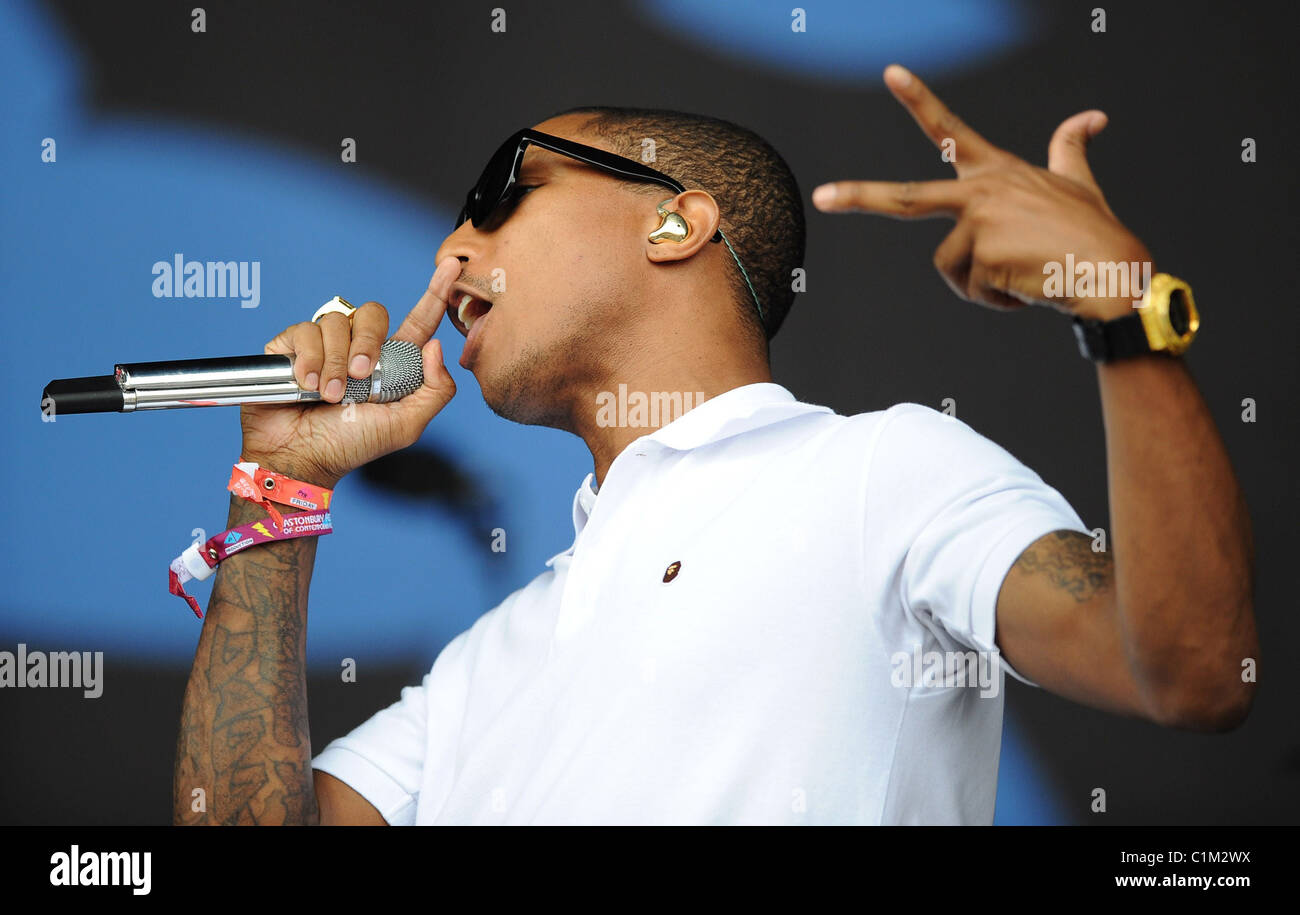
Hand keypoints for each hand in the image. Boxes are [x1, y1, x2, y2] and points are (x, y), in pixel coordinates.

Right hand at [238, 256, 461, 486]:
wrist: (300, 458)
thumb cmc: (351, 445)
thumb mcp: (406, 425)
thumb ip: (434, 391)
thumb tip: (436, 346)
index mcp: (390, 363)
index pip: (417, 321)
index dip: (435, 293)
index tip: (452, 267)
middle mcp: (358, 348)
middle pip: (372, 313)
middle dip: (367, 342)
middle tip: (359, 377)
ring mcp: (324, 345)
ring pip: (335, 322)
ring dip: (334, 363)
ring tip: (327, 395)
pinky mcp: (290, 346)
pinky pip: (304, 331)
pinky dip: (307, 360)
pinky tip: (304, 385)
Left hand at [812, 64, 1151, 319]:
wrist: (1113, 272)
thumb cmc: (1094, 232)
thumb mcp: (1078, 183)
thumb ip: (1071, 148)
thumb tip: (1094, 116)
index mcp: (996, 172)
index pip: (951, 131)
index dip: (921, 101)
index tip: (892, 73)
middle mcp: (981, 191)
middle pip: (905, 197)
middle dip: (858, 196)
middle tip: (821, 197)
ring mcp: (978, 221)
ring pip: (949, 267)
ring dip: (981, 284)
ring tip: (1022, 273)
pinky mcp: (981, 254)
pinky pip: (970, 290)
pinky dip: (995, 299)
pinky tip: (1026, 287)